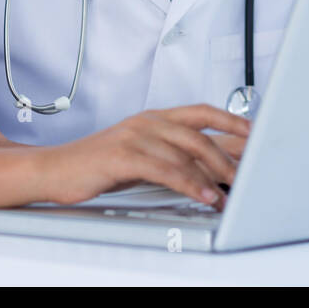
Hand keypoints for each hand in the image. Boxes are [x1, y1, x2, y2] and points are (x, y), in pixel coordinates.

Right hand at [38, 104, 250, 208]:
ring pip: (186, 154)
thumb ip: (170, 154)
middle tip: (247, 177)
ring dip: (212, 178)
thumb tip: (206, 167)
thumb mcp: (139, 152)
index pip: (202, 111)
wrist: (53, 169)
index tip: (254, 133)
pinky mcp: (123, 156)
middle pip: (200, 136)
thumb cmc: (97, 164)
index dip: (231, 121)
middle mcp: (148, 122)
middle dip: (228, 159)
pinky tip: (202, 195)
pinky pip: (165, 170)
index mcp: (154, 117)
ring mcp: (135, 137)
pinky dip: (189, 184)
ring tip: (228, 196)